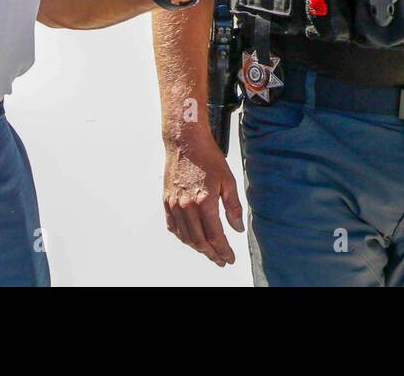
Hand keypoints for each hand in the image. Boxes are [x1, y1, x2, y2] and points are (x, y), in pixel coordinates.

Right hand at [163, 127, 243, 265]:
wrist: (186, 142)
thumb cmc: (207, 158)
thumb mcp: (228, 181)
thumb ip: (233, 207)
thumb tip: (237, 228)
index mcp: (204, 201)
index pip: (215, 236)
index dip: (223, 250)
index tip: (229, 258)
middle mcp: (187, 206)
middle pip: (199, 241)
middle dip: (211, 254)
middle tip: (220, 260)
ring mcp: (174, 204)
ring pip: (185, 236)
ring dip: (197, 248)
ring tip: (208, 251)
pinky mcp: (167, 201)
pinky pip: (173, 226)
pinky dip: (183, 236)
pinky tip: (191, 238)